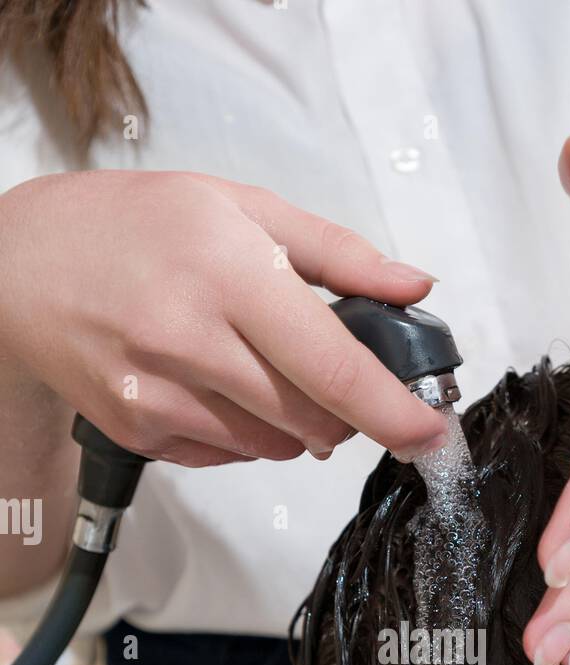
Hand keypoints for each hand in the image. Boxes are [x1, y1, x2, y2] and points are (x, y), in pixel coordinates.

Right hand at [0, 170, 446, 466]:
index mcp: (226, 274)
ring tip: (258, 367)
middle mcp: (188, 341)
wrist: (20, 266)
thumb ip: (336, 253)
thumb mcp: (237, 206)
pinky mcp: (138, 434)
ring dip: (295, 423)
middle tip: (338, 379)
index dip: (391, 411)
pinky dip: (245, 433)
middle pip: (311, 420)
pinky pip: (227, 456)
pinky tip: (214, 385)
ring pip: (274, 447)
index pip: (330, 364)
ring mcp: (157, 398)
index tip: (431, 434)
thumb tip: (413, 287)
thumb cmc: (132, 226)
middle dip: (346, 415)